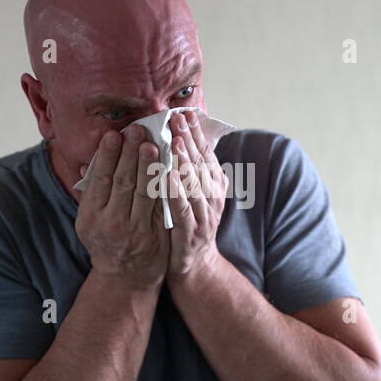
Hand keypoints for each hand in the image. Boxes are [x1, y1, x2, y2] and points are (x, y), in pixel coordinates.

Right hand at [75, 126, 169, 289]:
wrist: (125, 277)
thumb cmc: (105, 241)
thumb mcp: (88, 221)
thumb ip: (90, 193)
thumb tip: (87, 162)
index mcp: (91, 216)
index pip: (100, 179)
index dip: (107, 156)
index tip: (113, 135)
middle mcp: (111, 222)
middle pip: (122, 182)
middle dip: (130, 154)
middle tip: (136, 130)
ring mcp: (135, 229)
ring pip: (143, 192)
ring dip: (148, 166)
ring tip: (152, 142)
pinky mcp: (155, 235)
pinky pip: (160, 205)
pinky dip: (164, 185)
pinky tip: (169, 167)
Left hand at [166, 110, 227, 279]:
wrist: (194, 266)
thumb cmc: (189, 225)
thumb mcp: (195, 196)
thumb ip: (193, 172)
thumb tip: (188, 141)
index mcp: (212, 187)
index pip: (205, 155)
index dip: (196, 134)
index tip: (185, 113)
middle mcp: (212, 199)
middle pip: (202, 165)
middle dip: (191, 140)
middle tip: (179, 118)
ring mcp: (203, 216)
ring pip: (196, 185)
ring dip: (186, 163)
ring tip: (177, 142)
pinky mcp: (191, 233)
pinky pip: (184, 210)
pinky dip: (177, 193)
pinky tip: (168, 178)